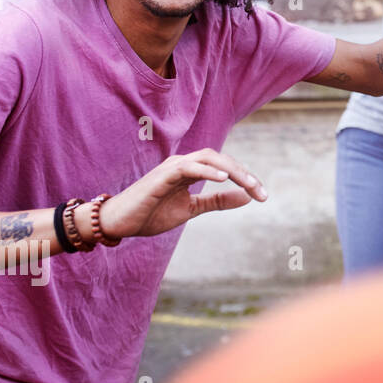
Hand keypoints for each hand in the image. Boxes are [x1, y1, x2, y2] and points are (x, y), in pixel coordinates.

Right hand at [97, 149, 266, 239]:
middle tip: (262, 193)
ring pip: (209, 159)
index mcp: (191, 170)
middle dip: (245, 174)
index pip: (225, 167)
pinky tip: (223, 179)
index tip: (263, 196)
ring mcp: (173, 167)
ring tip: (250, 185)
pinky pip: (188, 167)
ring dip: (233, 171)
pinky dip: (207, 171)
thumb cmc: (152, 214)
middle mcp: (184, 163)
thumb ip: (217, 201)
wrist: (120, 223)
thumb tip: (247, 197)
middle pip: (222, 160)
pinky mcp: (162, 175)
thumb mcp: (192, 209)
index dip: (246, 179)